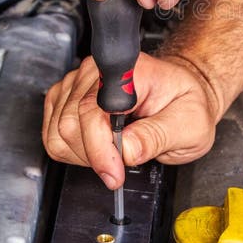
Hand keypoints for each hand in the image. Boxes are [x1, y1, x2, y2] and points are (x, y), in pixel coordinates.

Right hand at [42, 52, 221, 187]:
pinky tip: (98, 147)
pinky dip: (72, 150)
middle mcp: (98, 71)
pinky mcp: (67, 96)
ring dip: (82, 155)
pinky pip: (53, 132)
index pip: (94, 110)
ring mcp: (78, 82)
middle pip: (70, 124)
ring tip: (112, 154)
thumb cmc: (184, 103)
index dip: (101, 148)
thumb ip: (157, 136)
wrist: (178, 93)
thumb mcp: (189, 125)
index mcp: (129, 71)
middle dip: (94, 156)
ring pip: (57, 131)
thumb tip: (125, 151)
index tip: (115, 171)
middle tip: (120, 167)